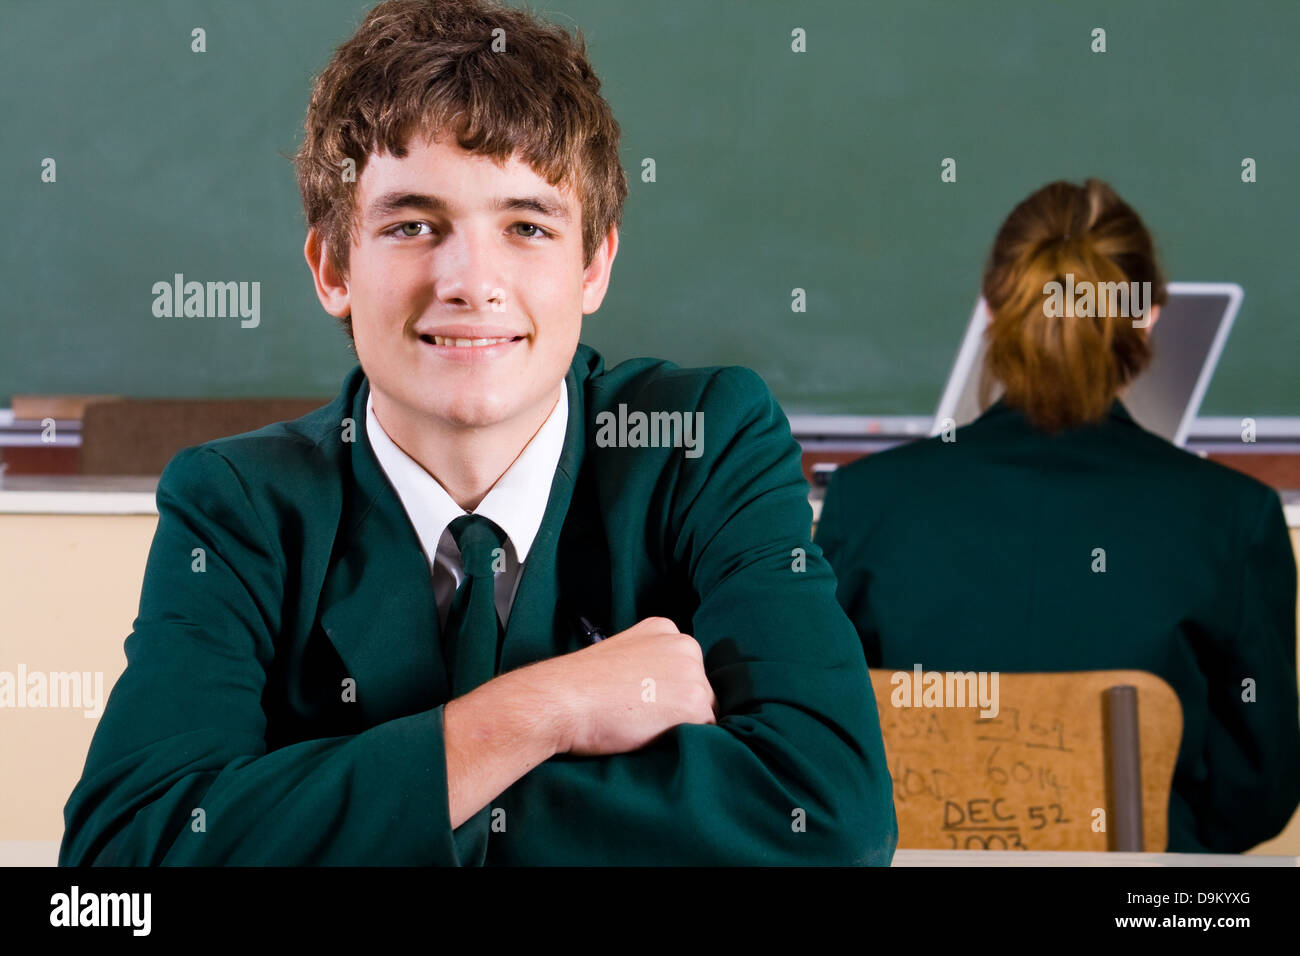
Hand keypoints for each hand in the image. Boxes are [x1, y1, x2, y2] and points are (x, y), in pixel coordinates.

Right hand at [521, 616, 717, 756]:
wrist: (562, 699)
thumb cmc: (579, 685)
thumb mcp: (619, 655)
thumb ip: (647, 663)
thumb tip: (663, 690)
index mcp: (665, 629)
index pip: (685, 668)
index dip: (666, 691)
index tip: (642, 700)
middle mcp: (685, 645)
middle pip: (700, 687)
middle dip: (678, 706)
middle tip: (641, 717)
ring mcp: (694, 674)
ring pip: (705, 711)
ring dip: (682, 724)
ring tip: (643, 727)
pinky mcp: (695, 704)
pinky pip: (706, 733)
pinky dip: (684, 740)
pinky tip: (651, 735)